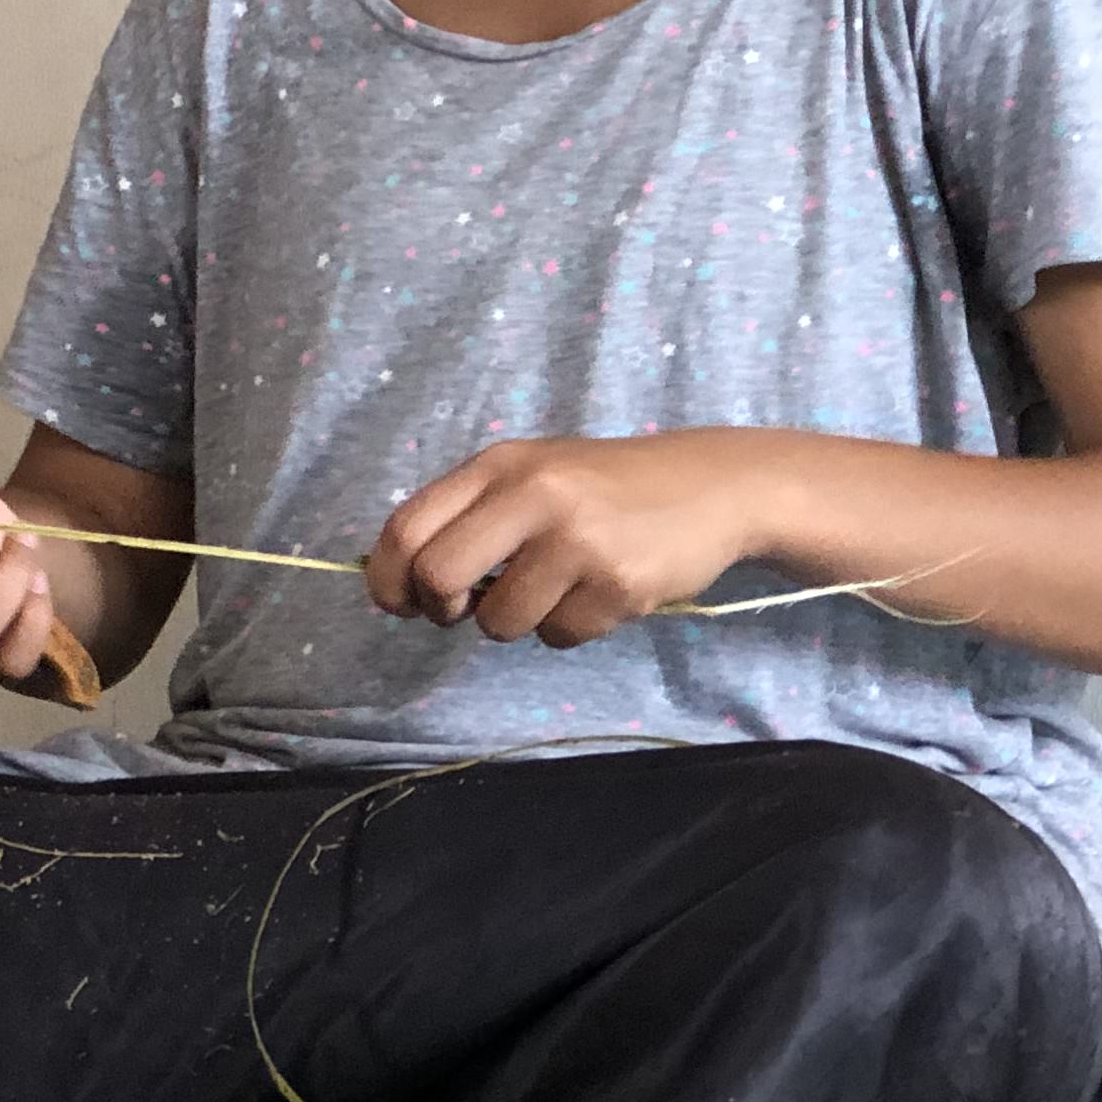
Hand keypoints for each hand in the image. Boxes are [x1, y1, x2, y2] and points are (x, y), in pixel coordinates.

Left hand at [365, 432, 781, 648]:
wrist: (713, 486)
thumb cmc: (602, 487)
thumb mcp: (531, 474)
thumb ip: (469, 514)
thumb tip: (404, 581)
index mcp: (500, 464)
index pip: (406, 526)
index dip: (388, 577)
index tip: (401, 601)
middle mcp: (534, 495)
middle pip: (437, 576)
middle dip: (440, 608)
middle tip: (464, 608)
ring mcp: (578, 541)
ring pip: (499, 621)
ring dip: (515, 620)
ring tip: (554, 586)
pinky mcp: (619, 585)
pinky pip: (558, 637)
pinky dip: (568, 628)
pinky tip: (598, 592)